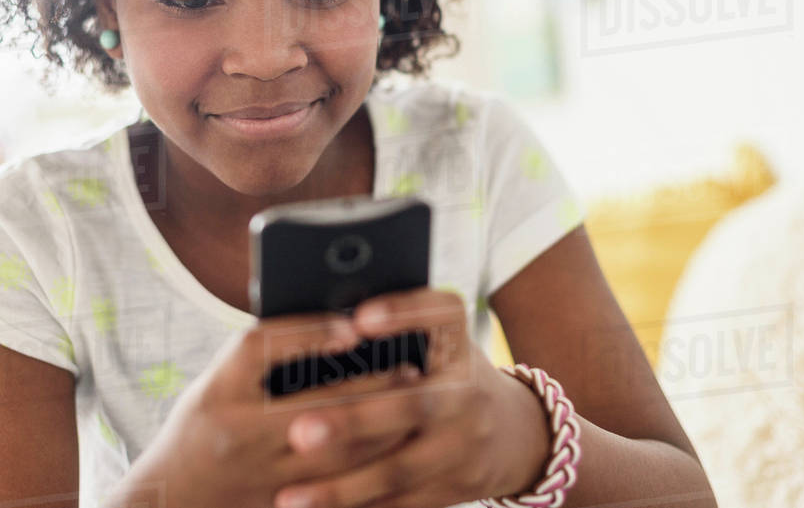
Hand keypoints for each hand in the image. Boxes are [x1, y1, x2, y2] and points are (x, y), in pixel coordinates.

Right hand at [111, 310, 427, 507]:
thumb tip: (329, 329)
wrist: (167, 504)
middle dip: (371, 384)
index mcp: (216, 395)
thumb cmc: (197, 433)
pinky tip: (396, 448)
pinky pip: (340, 490)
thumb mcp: (212, 389)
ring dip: (384, 427)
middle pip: (318, 404)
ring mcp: (261, 479)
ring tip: (412, 403)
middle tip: (409, 366)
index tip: (351, 327)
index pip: (263, 347)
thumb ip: (259, 364)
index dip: (309, 332)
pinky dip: (372, 467)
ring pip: (340, 454)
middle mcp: (237, 436)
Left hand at [272, 287, 550, 507]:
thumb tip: (323, 323)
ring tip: (289, 497)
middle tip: (297, 433)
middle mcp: (467, 392)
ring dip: (343, 488)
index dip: (403, 314)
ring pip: (399, 470)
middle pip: (412, 405)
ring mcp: (464, 445)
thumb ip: (392, 330)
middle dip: (354, 421)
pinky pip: (402, 504)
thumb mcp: (437, 341)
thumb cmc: (445, 372)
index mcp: (457, 342)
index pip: (440, 317)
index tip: (360, 318)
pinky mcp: (457, 487)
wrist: (515, 432)